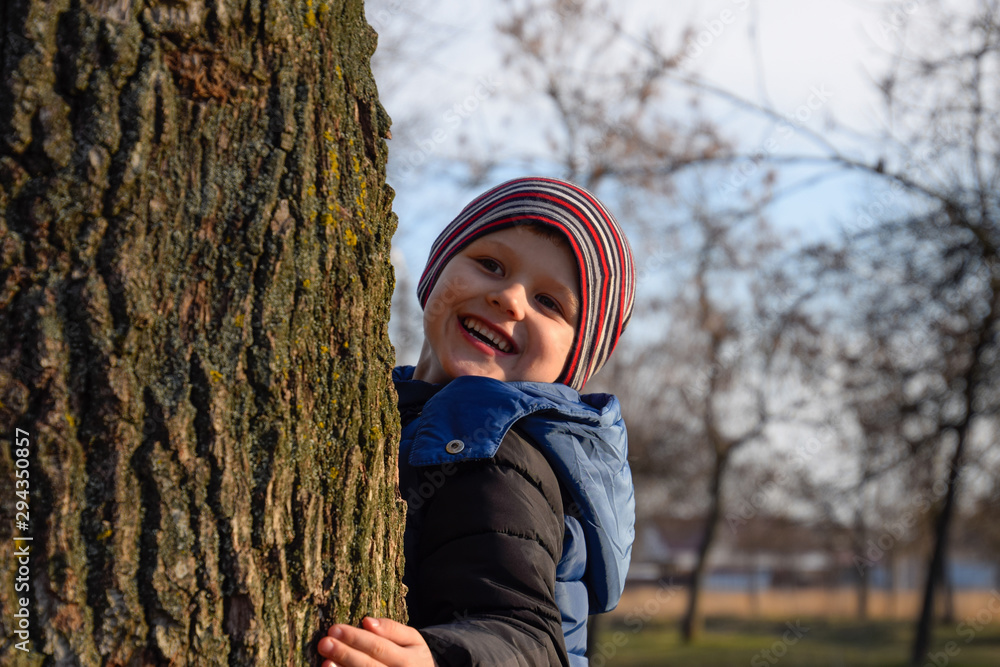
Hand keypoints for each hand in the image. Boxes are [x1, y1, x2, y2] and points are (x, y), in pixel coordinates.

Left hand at [318, 616, 434, 666]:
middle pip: (368, 666)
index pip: (379, 647)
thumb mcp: (412, 639)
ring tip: (325, 661)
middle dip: (344, 654)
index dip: (356, 638)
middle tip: (324, 643)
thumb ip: (392, 629)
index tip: (335, 628)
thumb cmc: (413, 657)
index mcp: (409, 661)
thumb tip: (367, 621)